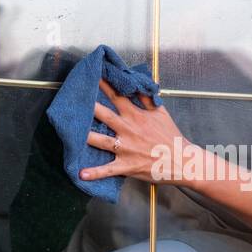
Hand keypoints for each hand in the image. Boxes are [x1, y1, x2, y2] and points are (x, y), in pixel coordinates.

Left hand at [80, 77, 194, 184]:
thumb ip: (147, 98)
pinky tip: (81, 175)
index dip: (103, 85)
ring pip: (100, 140)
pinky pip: (108, 169)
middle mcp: (128, 129)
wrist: (183, 160)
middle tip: (73, 101)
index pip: (117, 96)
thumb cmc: (172, 137)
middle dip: (88, 107)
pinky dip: (94, 173)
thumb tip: (137, 84)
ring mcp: (126, 148)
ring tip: (69, 136)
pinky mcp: (127, 165)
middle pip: (103, 115)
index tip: (92, 76)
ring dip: (85, 137)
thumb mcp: (162, 113)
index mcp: (136, 115)